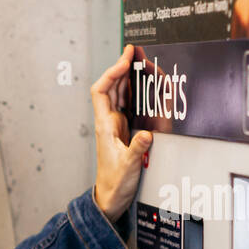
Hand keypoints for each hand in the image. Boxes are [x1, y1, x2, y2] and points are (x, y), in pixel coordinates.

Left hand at [91, 45, 151, 221]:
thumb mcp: (129, 166)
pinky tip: (143, 84)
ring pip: (120, 93)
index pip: (101, 90)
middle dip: (122, 67)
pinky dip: (135, 91)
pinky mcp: (125, 130)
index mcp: (106, 125)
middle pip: (111, 86)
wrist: (112, 197)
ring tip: (139, 61)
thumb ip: (137, 149)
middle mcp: (109, 122)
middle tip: (134, 51)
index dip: (111, 72)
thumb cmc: (116, 183)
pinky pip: (129, 105)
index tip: (126, 59)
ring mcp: (116, 125)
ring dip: (128, 76)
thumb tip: (147, 134)